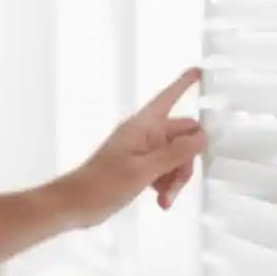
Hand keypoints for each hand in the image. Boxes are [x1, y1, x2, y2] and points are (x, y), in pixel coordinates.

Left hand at [53, 68, 207, 227]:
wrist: (74, 205)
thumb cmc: (102, 184)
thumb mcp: (144, 169)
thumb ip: (176, 152)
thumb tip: (202, 137)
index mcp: (144, 126)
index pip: (168, 97)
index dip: (184, 84)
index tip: (199, 70)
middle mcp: (146, 134)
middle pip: (182, 137)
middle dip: (186, 161)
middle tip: (177, 185)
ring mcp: (143, 150)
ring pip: (177, 157)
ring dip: (176, 178)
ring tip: (165, 198)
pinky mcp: (141, 166)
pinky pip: (166, 169)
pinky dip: (167, 185)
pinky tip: (161, 200)